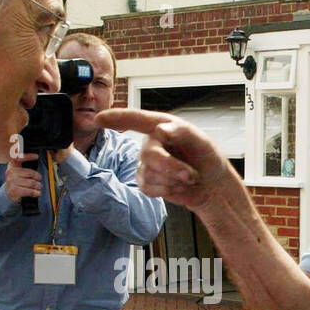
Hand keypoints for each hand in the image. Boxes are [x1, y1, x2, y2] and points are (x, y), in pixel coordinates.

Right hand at [4, 153, 41, 203]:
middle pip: (30, 173)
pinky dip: (35, 192)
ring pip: (31, 182)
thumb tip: (35, 166)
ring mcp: (12, 181)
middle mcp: (11, 172)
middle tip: (39, 179)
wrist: (7, 193)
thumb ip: (24, 167)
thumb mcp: (17, 172)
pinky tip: (37, 193)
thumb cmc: (15, 181)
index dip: (28, 156)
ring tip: (39, 187)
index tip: (36, 156)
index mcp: (12, 166)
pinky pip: (29, 191)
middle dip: (37, 177)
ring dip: (38, 185)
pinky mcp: (14, 190)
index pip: (19, 158)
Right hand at [97, 108, 236, 211]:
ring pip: (150, 174)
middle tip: (191, 175)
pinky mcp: (145, 181)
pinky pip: (148, 188)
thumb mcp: (201, 141)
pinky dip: (166, 190)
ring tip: (188, 179)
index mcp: (162, 126)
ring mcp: (146, 163)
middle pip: (149, 155)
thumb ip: (182, 132)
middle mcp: (151, 142)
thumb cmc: (206, 159)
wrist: (210, 185)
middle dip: (171, 167)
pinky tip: (177, 187)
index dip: (116, 118)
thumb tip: (161, 130)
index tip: (99, 118)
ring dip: (173, 180)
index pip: (136, 119)